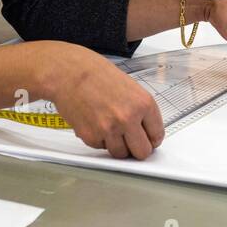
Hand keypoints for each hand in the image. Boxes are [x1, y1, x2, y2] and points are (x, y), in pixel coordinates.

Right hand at [40, 43, 164, 159]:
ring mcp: (109, 129)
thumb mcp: (130, 88)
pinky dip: (99, 139)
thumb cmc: (97, 75)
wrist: (69, 73)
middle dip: (137, 149)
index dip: (152, 140)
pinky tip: (95, 122)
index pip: (157, 135)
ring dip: (117, 145)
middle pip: (142, 152)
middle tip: (131, 142)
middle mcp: (128, 118)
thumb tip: (146, 131)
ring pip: (121, 154)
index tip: (148, 140)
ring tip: (109, 128)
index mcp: (143, 104)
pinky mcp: (91, 137)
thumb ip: (141, 110)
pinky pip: (101, 148)